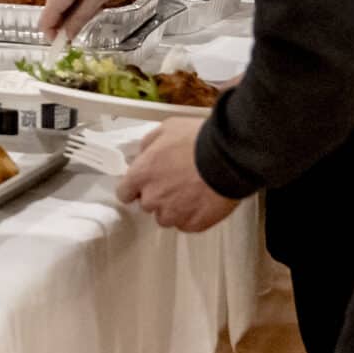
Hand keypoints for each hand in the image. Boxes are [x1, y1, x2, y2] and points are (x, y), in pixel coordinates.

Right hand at [39, 0, 123, 41]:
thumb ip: (81, 18)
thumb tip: (68, 36)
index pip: (47, 20)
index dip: (51, 34)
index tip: (62, 44)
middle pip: (48, 14)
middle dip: (59, 25)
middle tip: (78, 27)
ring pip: (52, 6)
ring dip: (63, 14)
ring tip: (82, 8)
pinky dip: (63, 4)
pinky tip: (78, 0)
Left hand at [118, 115, 241, 232]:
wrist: (229, 157)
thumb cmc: (200, 141)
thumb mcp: (167, 128)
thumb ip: (149, 144)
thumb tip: (144, 152)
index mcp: (142, 174)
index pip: (124, 193)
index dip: (134, 188)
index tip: (142, 186)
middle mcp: (154, 198)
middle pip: (147, 205)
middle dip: (158, 195)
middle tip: (176, 181)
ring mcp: (174, 213)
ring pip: (167, 217)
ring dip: (175, 207)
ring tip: (191, 191)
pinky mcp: (194, 224)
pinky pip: (188, 224)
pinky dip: (193, 215)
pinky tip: (202, 200)